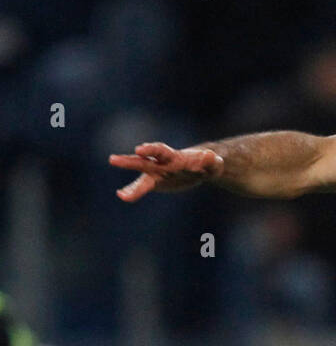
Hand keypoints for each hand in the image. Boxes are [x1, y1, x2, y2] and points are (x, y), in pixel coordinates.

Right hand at [109, 142, 223, 201]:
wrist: (200, 167)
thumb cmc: (206, 164)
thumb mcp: (213, 164)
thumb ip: (212, 161)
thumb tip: (210, 156)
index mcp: (173, 157)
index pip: (160, 151)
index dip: (150, 150)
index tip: (139, 149)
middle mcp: (160, 163)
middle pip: (143, 161)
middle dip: (128, 161)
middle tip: (112, 159)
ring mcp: (156, 173)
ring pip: (140, 175)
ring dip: (129, 183)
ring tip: (119, 192)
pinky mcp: (156, 183)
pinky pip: (142, 188)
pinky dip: (133, 191)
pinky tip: (123, 195)